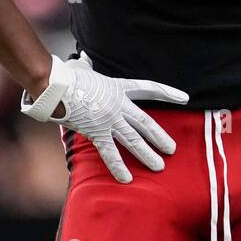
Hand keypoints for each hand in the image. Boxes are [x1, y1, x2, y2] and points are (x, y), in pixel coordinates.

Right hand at [21, 52, 189, 182]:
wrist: (56, 85)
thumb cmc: (67, 75)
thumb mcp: (82, 68)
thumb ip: (87, 67)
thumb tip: (82, 61)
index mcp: (118, 87)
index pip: (149, 88)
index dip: (167, 93)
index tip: (184, 98)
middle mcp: (118, 105)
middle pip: (145, 122)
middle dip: (160, 137)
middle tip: (172, 149)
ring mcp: (109, 120)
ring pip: (133, 140)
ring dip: (147, 154)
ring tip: (160, 166)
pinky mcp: (97, 132)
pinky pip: (110, 152)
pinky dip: (119, 166)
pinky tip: (128, 179)